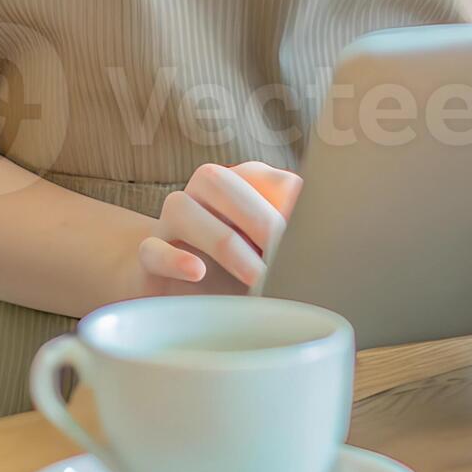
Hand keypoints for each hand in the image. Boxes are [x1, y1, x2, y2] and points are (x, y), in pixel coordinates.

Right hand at [138, 161, 302, 295]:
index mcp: (231, 184)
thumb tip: (324, 228)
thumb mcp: (267, 251)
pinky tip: (198, 272)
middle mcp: (196, 196)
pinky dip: (175, 259)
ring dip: (223, 240)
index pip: (256, 174)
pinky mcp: (147, 261)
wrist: (181, 297)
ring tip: (256, 275)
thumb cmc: (237, 269)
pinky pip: (152, 250)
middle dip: (255, 216)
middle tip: (282, 254)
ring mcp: (168, 226)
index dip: (280, 197)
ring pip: (181, 208)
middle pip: (216, 180)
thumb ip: (291, 233)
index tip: (306, 230)